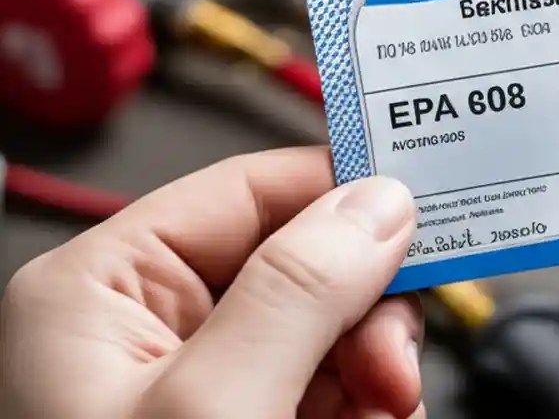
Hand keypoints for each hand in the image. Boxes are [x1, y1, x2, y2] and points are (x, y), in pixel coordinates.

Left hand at [0, 147, 423, 417]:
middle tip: (389, 368)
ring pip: (332, 329)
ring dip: (374, 370)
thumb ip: (297, 292)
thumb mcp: (214, 404)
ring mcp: (201, 383)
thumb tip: (378, 203)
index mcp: (102, 289)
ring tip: (378, 413)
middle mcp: (149, 327)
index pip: (250, 190)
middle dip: (366, 313)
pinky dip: (367, 404)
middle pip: (306, 263)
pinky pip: (334, 382)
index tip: (431, 202)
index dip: (345, 193)